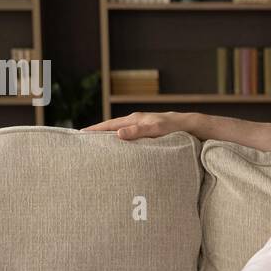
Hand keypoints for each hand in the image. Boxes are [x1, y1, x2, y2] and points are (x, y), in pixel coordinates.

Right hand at [82, 111, 198, 140]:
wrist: (190, 126)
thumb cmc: (174, 128)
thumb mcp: (156, 130)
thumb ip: (138, 131)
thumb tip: (118, 134)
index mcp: (134, 119)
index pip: (109, 125)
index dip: (94, 130)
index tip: (80, 134)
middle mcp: (136, 121)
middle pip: (112, 128)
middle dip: (98, 135)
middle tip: (83, 143)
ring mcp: (141, 126)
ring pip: (120, 132)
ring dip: (109, 139)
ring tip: (97, 149)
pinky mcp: (148, 133)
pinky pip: (129, 138)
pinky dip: (121, 143)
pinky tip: (120, 151)